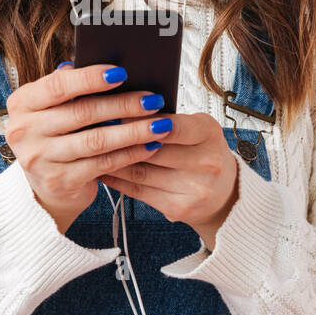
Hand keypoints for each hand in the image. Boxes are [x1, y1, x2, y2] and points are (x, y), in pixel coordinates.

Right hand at [3, 63, 174, 233]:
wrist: (45, 188)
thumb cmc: (55, 137)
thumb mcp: (53, 110)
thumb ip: (72, 89)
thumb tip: (110, 68)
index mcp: (22, 104)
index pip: (57, 86)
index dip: (90, 78)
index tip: (121, 72)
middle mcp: (24, 131)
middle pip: (82, 113)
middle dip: (123, 104)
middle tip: (152, 99)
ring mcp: (40, 159)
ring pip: (96, 141)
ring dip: (133, 131)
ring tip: (160, 124)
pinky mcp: (60, 182)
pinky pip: (103, 164)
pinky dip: (130, 154)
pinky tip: (150, 146)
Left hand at [97, 112, 238, 250]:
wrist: (224, 193)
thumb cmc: (203, 152)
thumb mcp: (196, 129)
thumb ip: (168, 119)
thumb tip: (124, 106)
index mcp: (210, 134)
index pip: (173, 125)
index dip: (142, 121)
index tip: (116, 112)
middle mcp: (207, 162)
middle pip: (153, 150)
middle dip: (120, 139)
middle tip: (93, 128)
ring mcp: (195, 189)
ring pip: (141, 171)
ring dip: (112, 160)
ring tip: (91, 148)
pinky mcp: (179, 208)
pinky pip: (139, 191)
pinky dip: (117, 179)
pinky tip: (102, 169)